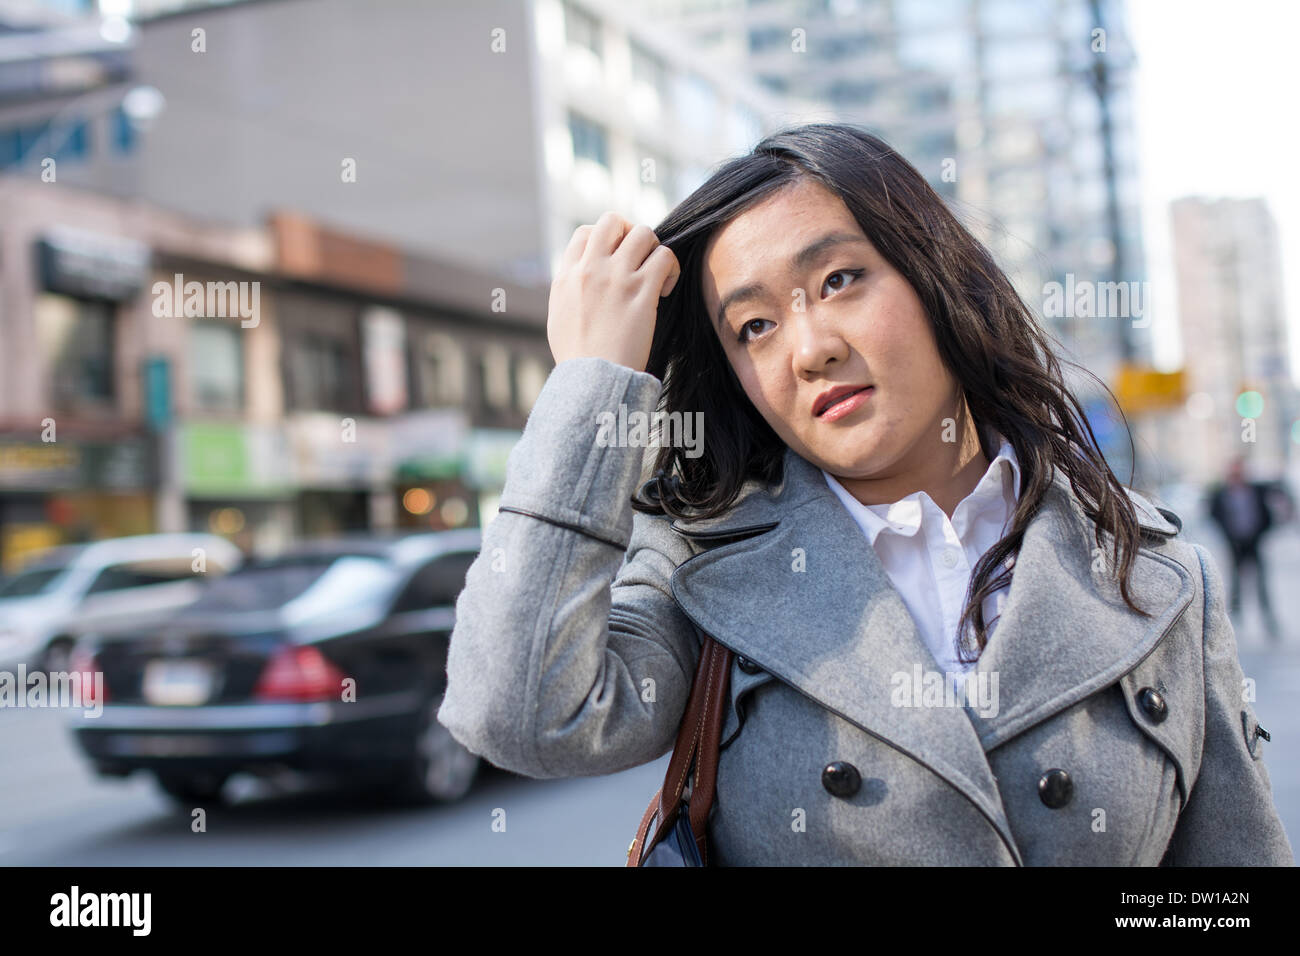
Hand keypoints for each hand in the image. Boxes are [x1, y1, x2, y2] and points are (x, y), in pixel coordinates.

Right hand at [546, 211, 679, 372]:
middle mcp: (590, 269)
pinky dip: (671, 268)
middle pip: (613, 221)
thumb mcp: (559, 317)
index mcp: (567, 275)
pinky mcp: (642, 292)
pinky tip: (666, 289)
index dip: (605, 239)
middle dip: (629, 232)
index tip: (616, 258)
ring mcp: (617, 278)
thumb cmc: (577, 357)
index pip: (585, 233)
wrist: (592, 379)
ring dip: (653, 249)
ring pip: (643, 233)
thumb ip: (568, 290)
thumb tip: (578, 278)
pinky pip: (665, 257)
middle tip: (639, 257)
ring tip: (655, 273)